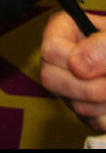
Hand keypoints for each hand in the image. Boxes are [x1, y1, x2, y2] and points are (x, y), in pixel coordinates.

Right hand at [40, 10, 105, 132]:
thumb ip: (102, 46)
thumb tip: (76, 65)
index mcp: (67, 31)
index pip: (51, 50)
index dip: (72, 62)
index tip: (100, 70)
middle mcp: (64, 60)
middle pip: (51, 79)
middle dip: (88, 89)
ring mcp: (72, 86)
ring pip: (73, 104)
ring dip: (103, 103)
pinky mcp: (85, 108)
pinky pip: (91, 121)